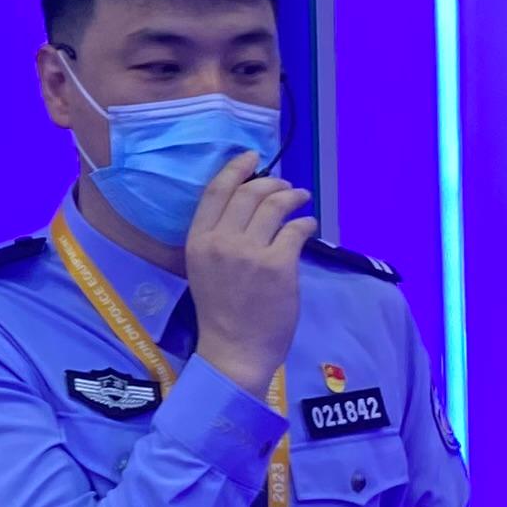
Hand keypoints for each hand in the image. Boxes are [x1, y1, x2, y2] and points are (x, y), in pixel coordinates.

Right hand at [183, 154, 314, 397]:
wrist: (235, 349)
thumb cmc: (221, 311)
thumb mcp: (205, 267)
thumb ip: (220, 237)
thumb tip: (250, 204)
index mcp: (198, 240)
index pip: (216, 191)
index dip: (236, 168)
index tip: (253, 157)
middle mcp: (221, 241)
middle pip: (249, 192)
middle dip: (272, 182)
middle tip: (286, 187)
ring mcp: (250, 252)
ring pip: (275, 205)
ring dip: (293, 196)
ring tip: (302, 199)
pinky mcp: (278, 265)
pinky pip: (296, 230)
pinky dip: (306, 223)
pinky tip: (309, 226)